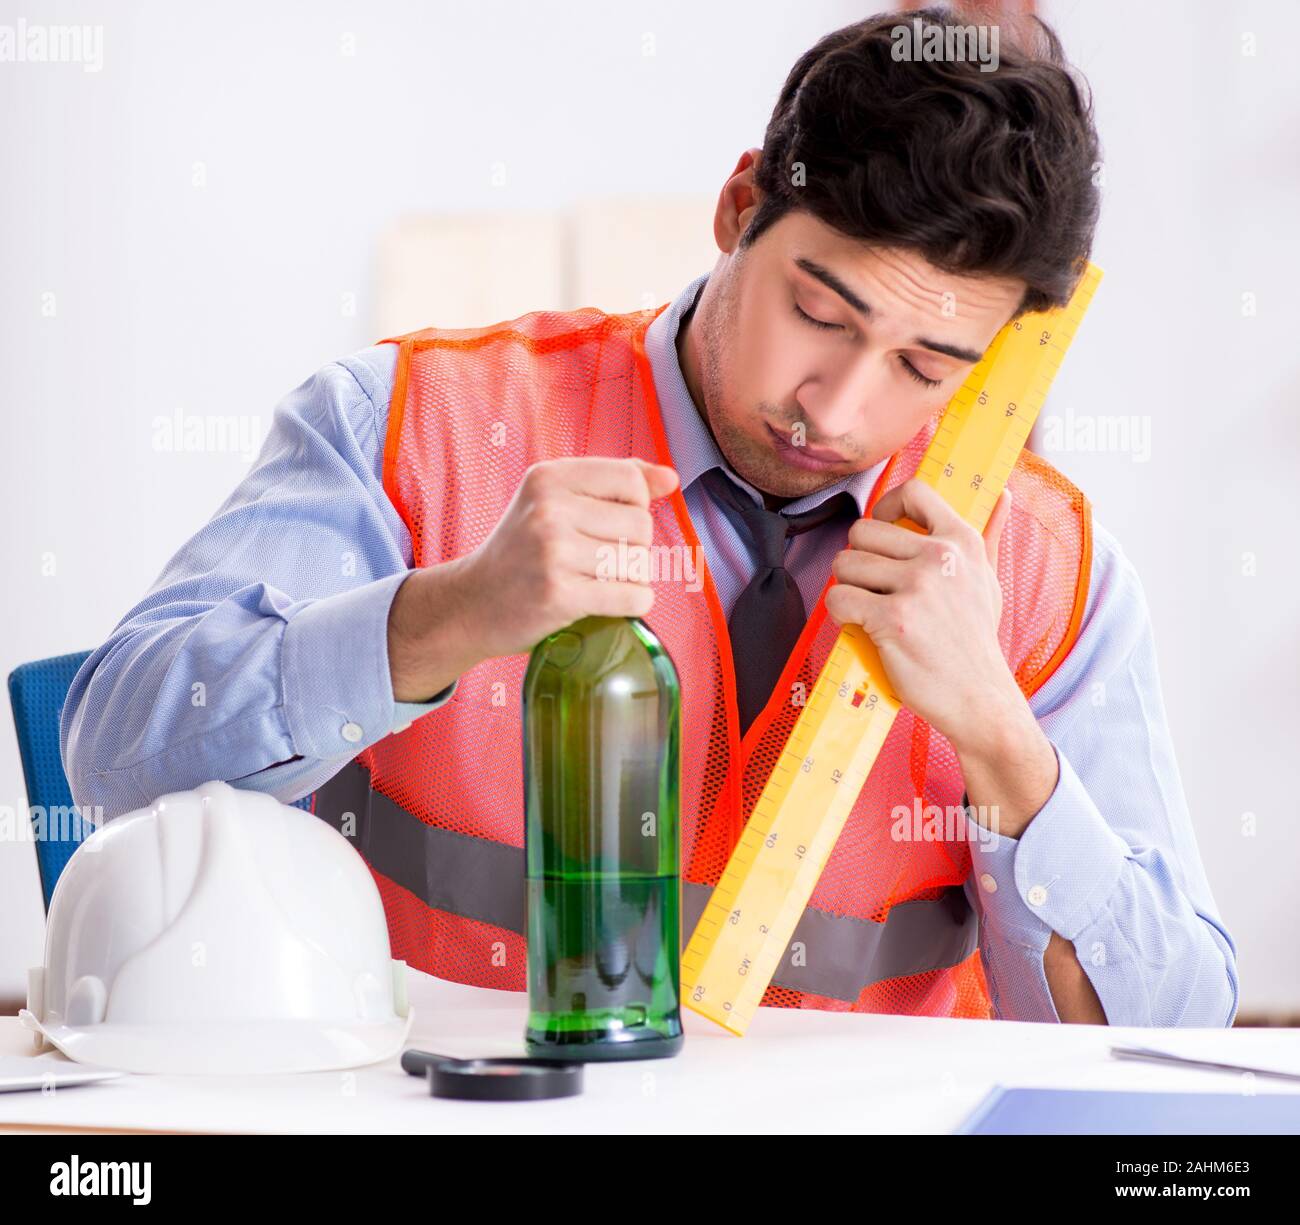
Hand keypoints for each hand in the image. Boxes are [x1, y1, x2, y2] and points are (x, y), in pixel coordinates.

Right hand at [389, 457, 679, 700]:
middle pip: (640, 524)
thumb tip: (670, 479)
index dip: (636, 506)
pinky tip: (608, 602)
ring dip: (630, 578)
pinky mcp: (560, 594)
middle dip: (632, 547)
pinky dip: (632, 604)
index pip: (631, 479)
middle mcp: (549, 509)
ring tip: (597, 581)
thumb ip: (612, 483)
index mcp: (548, 477)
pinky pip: (632, 596)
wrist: (473, 603)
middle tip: (598, 561)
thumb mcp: (554, 501)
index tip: (611, 524)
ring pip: (638, 562)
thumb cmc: (523, 551)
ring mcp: (552, 552)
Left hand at [824, 477, 1017, 753]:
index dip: (886, 506)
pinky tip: (859, 625)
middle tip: (871, 586)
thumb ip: (989, 536)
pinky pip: (839, 599)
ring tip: (867, 607)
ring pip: (845, 564)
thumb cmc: (976, 639)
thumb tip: (1003, 497)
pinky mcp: (891, 619)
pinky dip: (840, 613)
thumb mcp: (989, 581)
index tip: (882, 530)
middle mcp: (939, 558)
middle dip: (857, 558)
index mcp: (962, 541)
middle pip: (863, 531)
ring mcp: (915, 588)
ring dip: (847, 587)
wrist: (979, 696)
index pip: (914, 492)